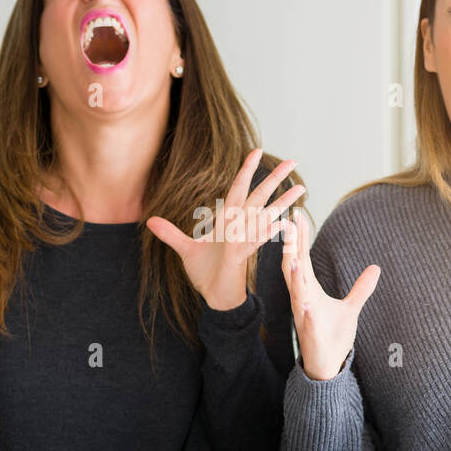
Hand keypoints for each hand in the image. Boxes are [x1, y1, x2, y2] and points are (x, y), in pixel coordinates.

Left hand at [146, 148, 305, 309]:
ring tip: (301, 188)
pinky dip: (266, 233)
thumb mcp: (185, 249)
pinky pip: (255, 242)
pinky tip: (279, 224)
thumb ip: (171, 233)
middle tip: (294, 159)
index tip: (257, 151)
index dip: (247, 170)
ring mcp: (243, 241)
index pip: (239, 189)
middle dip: (275, 178)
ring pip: (265, 217)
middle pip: (259, 196)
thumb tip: (150, 221)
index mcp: (228, 222)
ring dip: (282, 203)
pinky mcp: (240, 257)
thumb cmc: (206, 274)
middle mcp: (239, 228)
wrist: (214, 298)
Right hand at [279, 211, 380, 380]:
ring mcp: (305, 317)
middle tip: (289, 224)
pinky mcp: (311, 335)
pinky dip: (308, 314)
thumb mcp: (351, 308)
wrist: (328, 365)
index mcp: (309, 291)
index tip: (297, 216)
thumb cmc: (333, 336)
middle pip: (295, 269)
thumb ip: (361, 288)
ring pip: (297, 294)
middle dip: (291, 248)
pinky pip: (308, 322)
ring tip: (292, 258)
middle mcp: (303, 300)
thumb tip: (376, 268)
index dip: (299, 239)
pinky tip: (308, 305)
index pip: (302, 259)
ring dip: (294, 277)